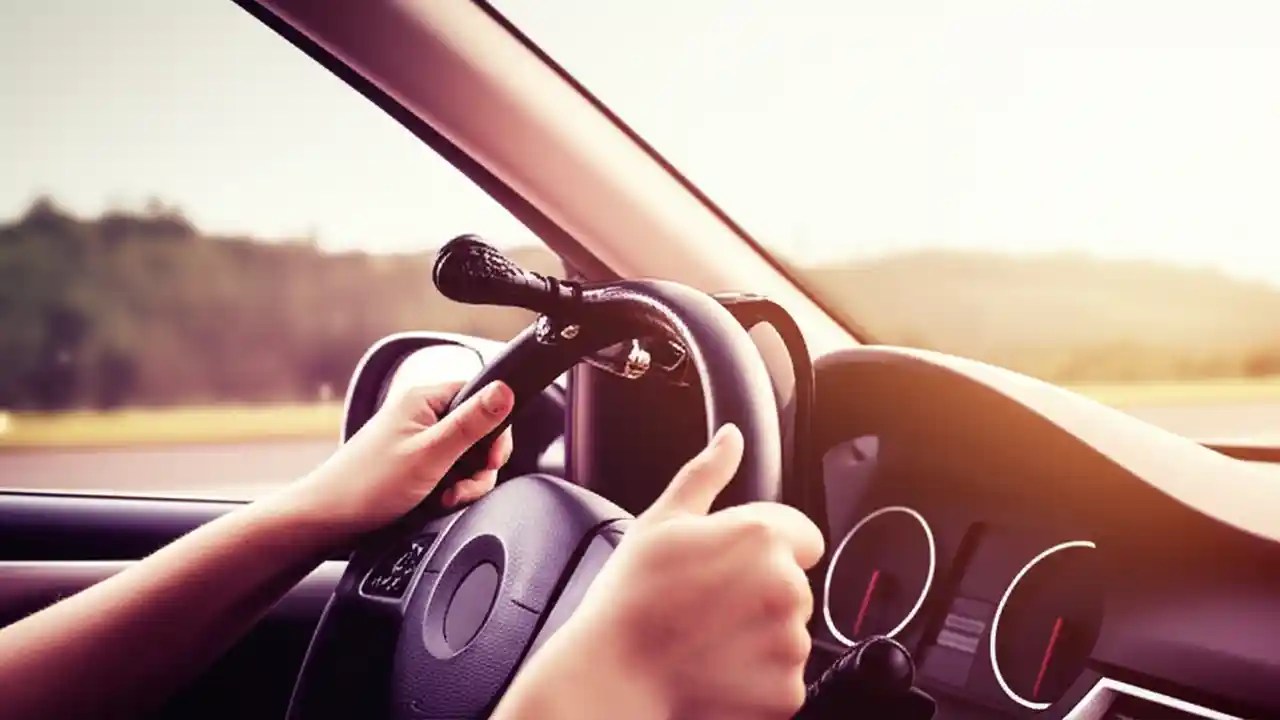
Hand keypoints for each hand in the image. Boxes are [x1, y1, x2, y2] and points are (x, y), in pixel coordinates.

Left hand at [276, 381, 514, 540]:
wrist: (328, 520)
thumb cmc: (369, 485)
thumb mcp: (430, 453)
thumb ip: (472, 423)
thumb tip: (506, 389)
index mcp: (424, 399)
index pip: (481, 396)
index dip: (495, 429)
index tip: (491, 458)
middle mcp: (422, 415)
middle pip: (479, 431)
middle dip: (480, 464)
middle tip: (464, 485)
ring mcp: (419, 440)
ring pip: (467, 456)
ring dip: (465, 482)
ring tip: (445, 498)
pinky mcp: (416, 464)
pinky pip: (450, 471)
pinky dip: (451, 489)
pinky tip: (437, 501)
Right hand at [518, 424, 824, 719]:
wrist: (613, 674)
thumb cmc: (631, 598)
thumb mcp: (661, 521)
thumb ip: (706, 474)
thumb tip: (731, 437)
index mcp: (761, 536)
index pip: (803, 536)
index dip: (766, 550)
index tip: (728, 569)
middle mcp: (786, 586)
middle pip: (794, 588)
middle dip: (761, 596)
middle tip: (707, 607)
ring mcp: (789, 643)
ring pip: (789, 634)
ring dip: (760, 639)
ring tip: (707, 641)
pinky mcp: (787, 691)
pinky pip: (784, 679)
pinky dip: (758, 682)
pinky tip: (716, 671)